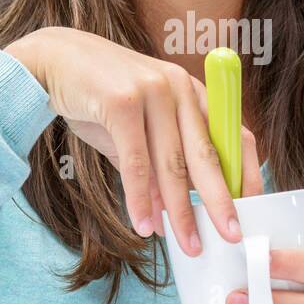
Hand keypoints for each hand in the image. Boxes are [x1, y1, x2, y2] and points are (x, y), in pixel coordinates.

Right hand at [3, 28, 262, 253]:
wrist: (54, 59)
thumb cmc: (99, 97)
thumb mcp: (138, 130)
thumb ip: (157, 166)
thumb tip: (171, 216)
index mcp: (192, 91)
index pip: (234, 134)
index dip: (246, 172)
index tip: (249, 208)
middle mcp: (179, 87)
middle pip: (207, 155)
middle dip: (220, 202)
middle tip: (231, 236)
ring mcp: (152, 92)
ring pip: (172, 164)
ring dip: (179, 211)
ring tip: (187, 244)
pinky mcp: (121, 102)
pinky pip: (136, 162)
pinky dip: (139, 198)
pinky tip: (143, 226)